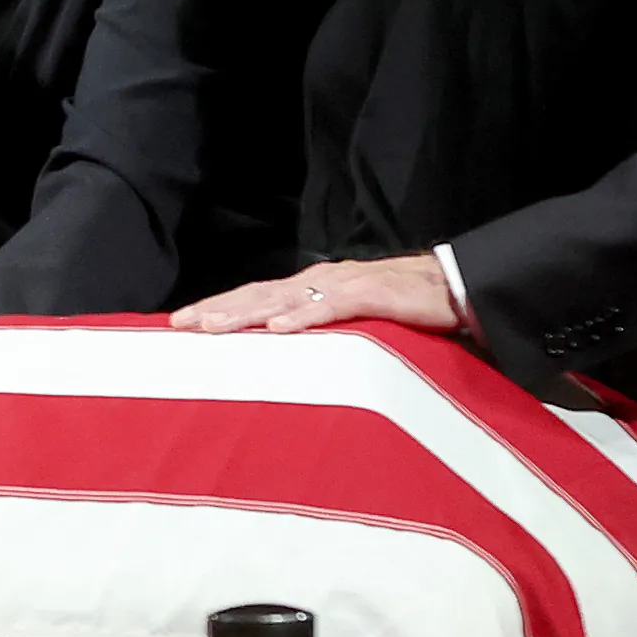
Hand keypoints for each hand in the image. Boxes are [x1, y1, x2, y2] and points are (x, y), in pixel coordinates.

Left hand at [171, 253, 459, 335]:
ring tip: (213, 327)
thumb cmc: (402, 308)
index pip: (256, 297)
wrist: (457, 287)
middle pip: (259, 295)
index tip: (181, 323)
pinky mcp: (373, 295)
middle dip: (218, 309)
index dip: (220, 307)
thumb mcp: (350, 323)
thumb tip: (282, 355)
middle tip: (179, 324)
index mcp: (313, 287)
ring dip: (247, 314)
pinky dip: (304, 318)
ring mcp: (346, 285)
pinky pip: (333, 308)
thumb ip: (319, 333)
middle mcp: (322, 281)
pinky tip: (278, 330)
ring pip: (285, 299)